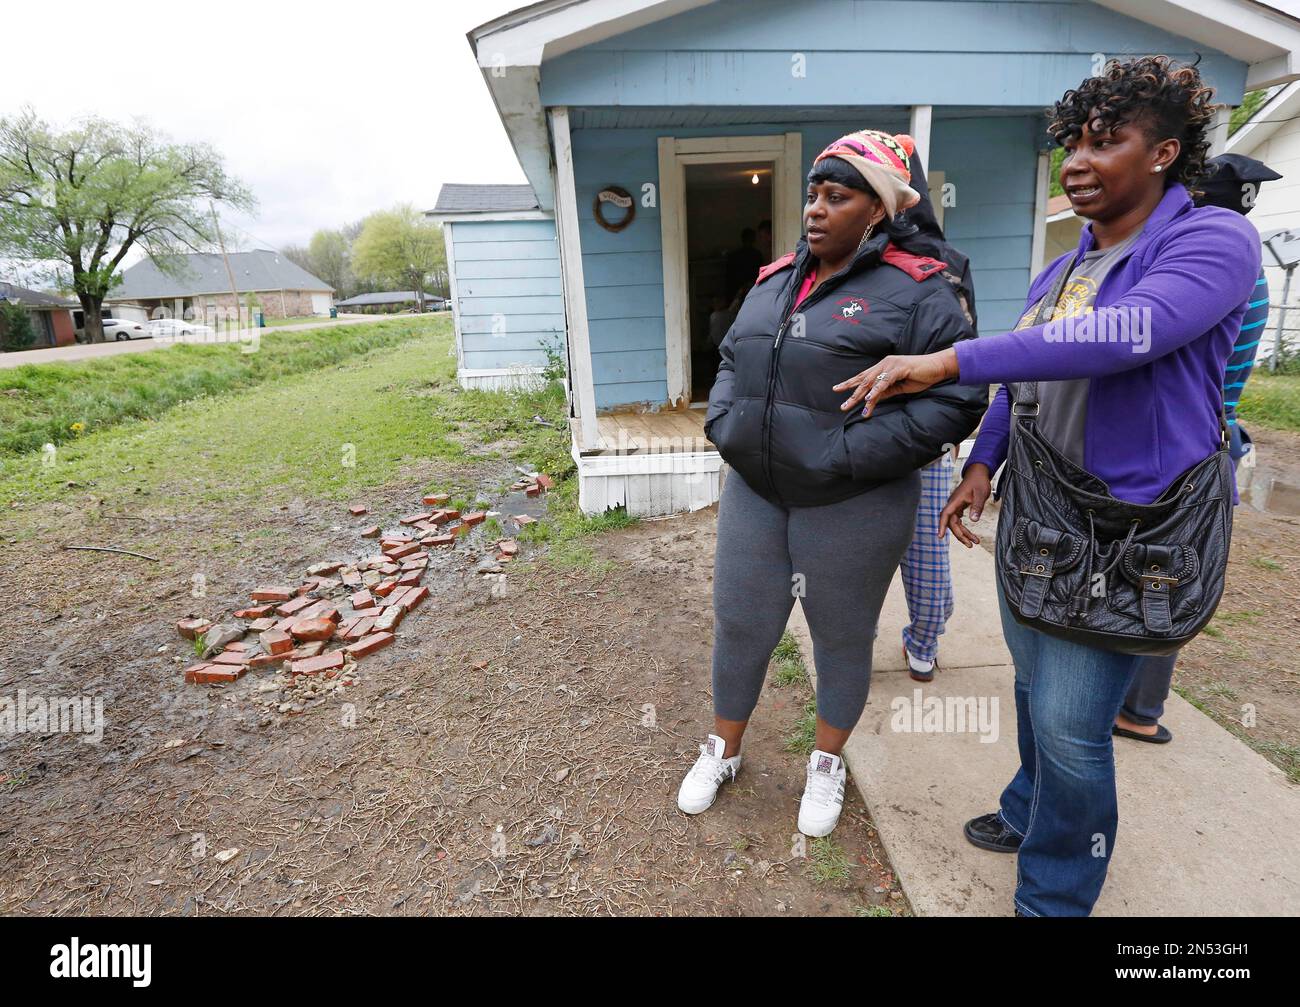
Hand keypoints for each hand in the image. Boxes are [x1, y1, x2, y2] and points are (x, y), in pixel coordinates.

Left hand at [833, 348, 958, 417]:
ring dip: (860, 395)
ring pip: (871, 381)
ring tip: (851, 405)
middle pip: (863, 380)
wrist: (937, 367)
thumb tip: (872, 399)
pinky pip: (884, 382)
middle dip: (851, 392)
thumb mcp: (899, 387)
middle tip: (843, 405)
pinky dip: (876, 391)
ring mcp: (891, 365)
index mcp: (883, 367)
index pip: (863, 376)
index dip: (850, 383)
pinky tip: (868, 398)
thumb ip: (886, 392)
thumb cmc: (920, 376)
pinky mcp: (899, 368)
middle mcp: (884, 364)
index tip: (837, 389)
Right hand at [938, 464, 991, 548]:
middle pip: (952, 523)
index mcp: (955, 500)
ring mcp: (956, 506)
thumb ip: (977, 506)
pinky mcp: (959, 507)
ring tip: (974, 542)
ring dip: (963, 534)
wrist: (978, 474)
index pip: (945, 514)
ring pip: (956, 523)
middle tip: (970, 545)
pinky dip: (964, 528)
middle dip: (960, 535)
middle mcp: (953, 504)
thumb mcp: (981, 493)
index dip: (941, 525)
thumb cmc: (979, 482)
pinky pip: (959, 521)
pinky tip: (971, 535)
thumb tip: (974, 520)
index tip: (939, 536)